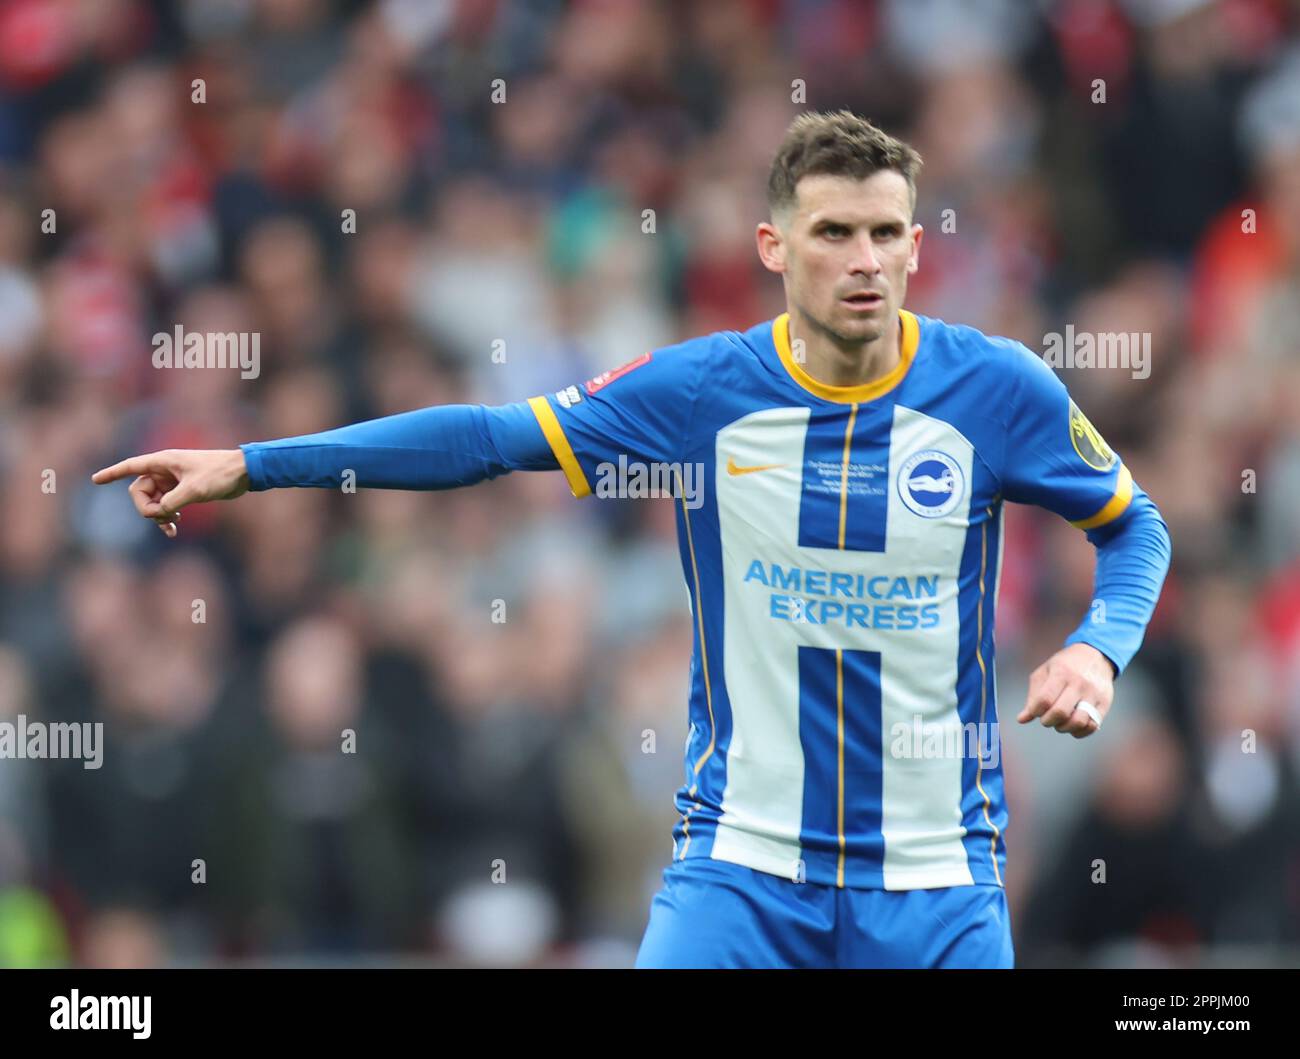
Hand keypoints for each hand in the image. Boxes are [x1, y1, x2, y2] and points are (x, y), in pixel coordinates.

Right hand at [91, 448, 249, 538]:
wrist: (243, 473)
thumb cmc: (219, 474)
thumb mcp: (194, 490)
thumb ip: (171, 503)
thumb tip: (159, 514)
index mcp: (163, 462)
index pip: (130, 466)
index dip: (112, 473)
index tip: (95, 480)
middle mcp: (164, 470)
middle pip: (139, 492)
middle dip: (146, 508)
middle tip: (163, 517)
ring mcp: (173, 481)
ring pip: (153, 502)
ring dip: (158, 516)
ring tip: (172, 526)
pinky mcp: (183, 491)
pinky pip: (166, 506)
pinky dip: (167, 517)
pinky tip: (173, 530)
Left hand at [1017, 642, 1114, 738]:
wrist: (1095, 655)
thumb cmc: (1064, 666)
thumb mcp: (1044, 672)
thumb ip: (1033, 696)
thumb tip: (1022, 719)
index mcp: (1061, 673)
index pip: (1045, 699)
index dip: (1035, 711)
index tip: (1035, 711)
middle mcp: (1079, 683)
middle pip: (1060, 712)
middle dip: (1048, 721)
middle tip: (1046, 719)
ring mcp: (1094, 694)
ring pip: (1078, 722)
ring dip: (1064, 728)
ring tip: (1060, 722)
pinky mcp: (1104, 704)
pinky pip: (1092, 725)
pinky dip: (1079, 732)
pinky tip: (1072, 726)